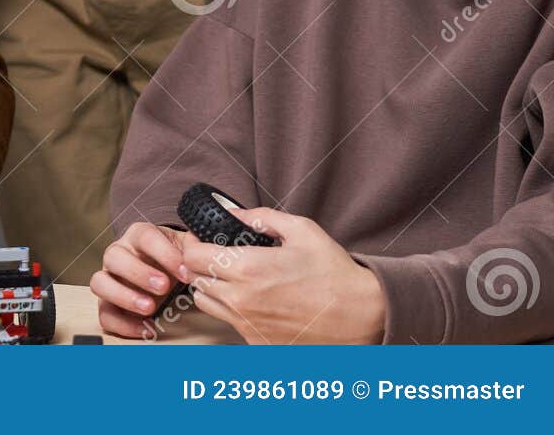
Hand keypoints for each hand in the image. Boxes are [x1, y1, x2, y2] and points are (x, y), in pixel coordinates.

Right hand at [91, 221, 188, 338]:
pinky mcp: (107, 303)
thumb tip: (202, 251)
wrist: (159, 270)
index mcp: (138, 236)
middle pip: (114, 257)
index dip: (164, 254)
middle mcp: (117, 254)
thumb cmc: (171, 258)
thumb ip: (194, 246)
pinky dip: (122, 323)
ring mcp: (109, 278)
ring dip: (123, 296)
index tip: (185, 272)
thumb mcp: (185, 246)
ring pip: (100, 283)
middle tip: (164, 287)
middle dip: (138, 273)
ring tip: (149, 308)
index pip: (145, 237)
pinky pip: (104, 313)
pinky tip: (145, 328)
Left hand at [177, 206, 386, 343]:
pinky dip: (233, 311)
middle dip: (202, 266)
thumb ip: (259, 216)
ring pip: (206, 304)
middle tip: (219, 258)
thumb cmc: (335, 272)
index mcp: (247, 268)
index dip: (194, 245)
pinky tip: (254, 302)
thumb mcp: (301, 230)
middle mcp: (241, 299)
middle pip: (195, 279)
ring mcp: (248, 325)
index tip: (203, 241)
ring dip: (213, 289)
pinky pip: (229, 324)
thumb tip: (229, 212)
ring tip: (235, 279)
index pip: (191, 257)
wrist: (365, 317)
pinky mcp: (258, 344)